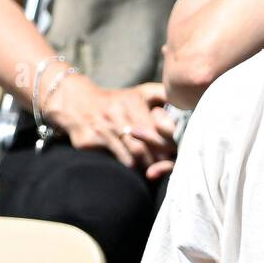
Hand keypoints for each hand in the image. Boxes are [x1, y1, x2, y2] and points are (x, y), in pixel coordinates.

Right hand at [46, 76, 176, 178]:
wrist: (75, 102)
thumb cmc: (116, 101)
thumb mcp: (140, 93)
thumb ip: (164, 95)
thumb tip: (188, 100)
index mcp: (132, 102)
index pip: (157, 127)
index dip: (169, 141)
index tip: (177, 150)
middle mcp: (117, 114)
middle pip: (147, 143)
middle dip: (160, 157)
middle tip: (169, 165)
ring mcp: (103, 128)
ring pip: (133, 153)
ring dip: (147, 164)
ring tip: (155, 170)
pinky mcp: (89, 140)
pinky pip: (115, 158)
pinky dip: (129, 165)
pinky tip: (136, 168)